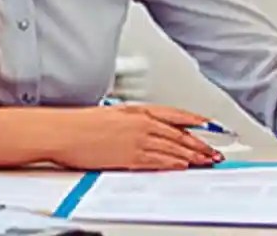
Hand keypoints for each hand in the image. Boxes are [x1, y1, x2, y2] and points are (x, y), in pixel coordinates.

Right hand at [24, 104, 223, 170]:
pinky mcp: (130, 156)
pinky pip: (159, 160)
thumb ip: (131, 122)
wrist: (63, 131)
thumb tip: (144, 130)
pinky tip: (183, 166)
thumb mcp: (110, 115)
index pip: (174, 114)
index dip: (195, 120)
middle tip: (214, 151)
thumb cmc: (79, 124)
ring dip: (193, 155)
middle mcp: (140, 123)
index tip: (209, 125)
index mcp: (136, 110)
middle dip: (199, 143)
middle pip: (178, 133)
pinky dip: (173, 163)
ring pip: (173, 147)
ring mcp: (136, 139)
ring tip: (206, 161)